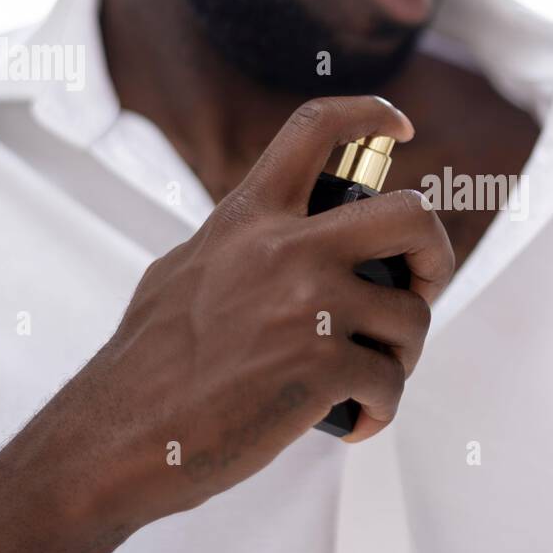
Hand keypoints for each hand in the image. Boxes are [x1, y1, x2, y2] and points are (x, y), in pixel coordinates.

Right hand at [0, 96, 453, 552]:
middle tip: (421, 288)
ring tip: (370, 380)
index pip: (314, 127)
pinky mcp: (321, 364)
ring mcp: (308, 303)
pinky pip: (391, 380)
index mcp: (248, 217)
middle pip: (412, 214)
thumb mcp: (184, 271)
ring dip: (404, 354)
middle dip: (436, 253)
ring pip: (412, 315)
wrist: (116, 439)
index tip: (400, 128)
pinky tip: (356, 419)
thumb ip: (241, 246)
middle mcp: (285, 247)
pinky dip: (383, 407)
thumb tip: (285, 238)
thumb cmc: (147, 367)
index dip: (370, 113)